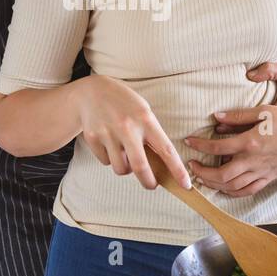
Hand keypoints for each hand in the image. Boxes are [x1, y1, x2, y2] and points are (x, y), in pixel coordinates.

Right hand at [74, 76, 191, 189]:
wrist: (90, 90)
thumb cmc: (123, 102)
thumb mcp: (142, 111)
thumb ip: (149, 134)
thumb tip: (156, 164)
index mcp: (145, 119)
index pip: (166, 150)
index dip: (177, 170)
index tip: (185, 185)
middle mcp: (127, 127)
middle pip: (140, 167)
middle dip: (149, 182)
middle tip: (151, 184)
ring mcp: (108, 133)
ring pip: (121, 168)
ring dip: (125, 168)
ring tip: (124, 154)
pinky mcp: (92, 138)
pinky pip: (105, 162)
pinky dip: (109, 158)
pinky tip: (108, 143)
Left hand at [184, 105, 276, 198]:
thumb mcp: (263, 111)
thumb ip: (238, 115)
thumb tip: (216, 117)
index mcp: (250, 142)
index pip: (217, 148)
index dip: (199, 145)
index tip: (189, 141)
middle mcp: (253, 161)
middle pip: (221, 175)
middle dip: (202, 173)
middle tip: (192, 167)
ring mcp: (261, 172)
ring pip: (232, 187)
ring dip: (214, 185)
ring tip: (203, 179)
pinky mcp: (269, 177)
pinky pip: (248, 191)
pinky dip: (232, 192)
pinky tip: (224, 188)